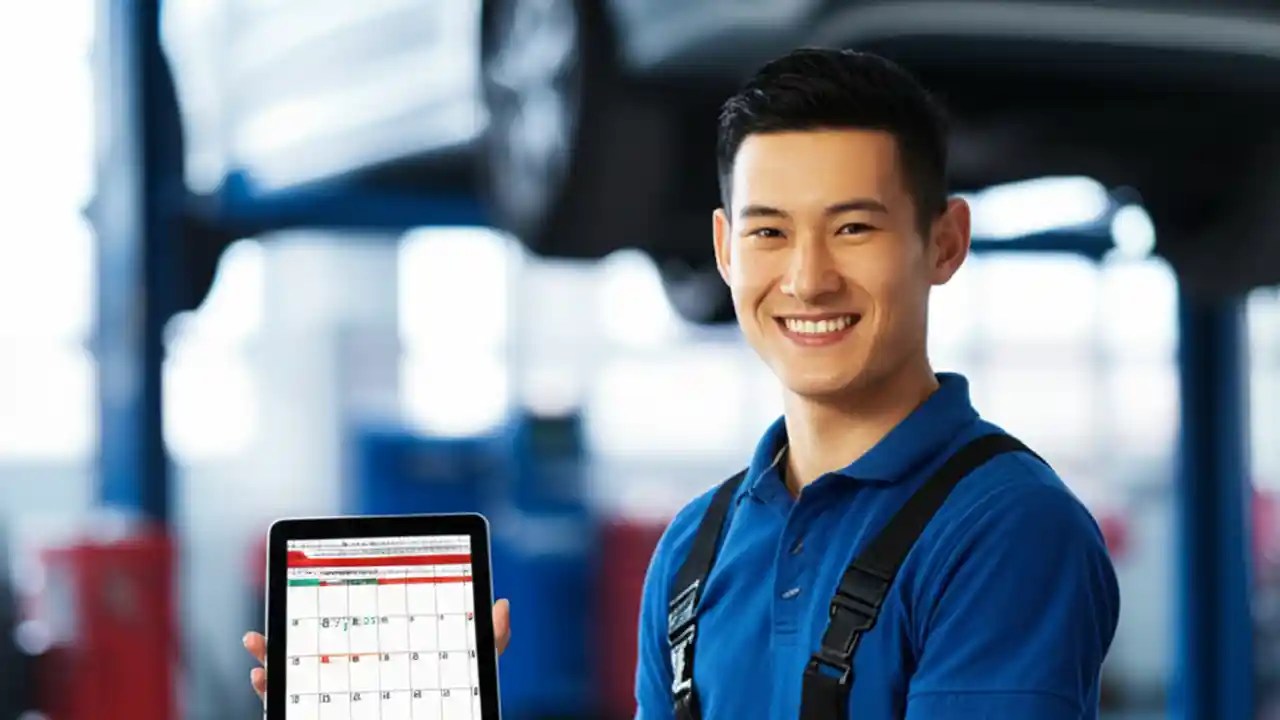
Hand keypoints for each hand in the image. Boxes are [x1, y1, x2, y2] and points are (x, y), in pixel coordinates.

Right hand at [245, 597, 511, 699]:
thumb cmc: (445, 710)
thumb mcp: (469, 678)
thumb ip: (489, 644)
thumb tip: (501, 604)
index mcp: (385, 659)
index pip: (357, 627)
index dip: (334, 605)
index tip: (315, 584)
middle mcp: (357, 676)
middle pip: (317, 644)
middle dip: (288, 628)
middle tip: (270, 618)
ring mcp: (338, 698)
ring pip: (294, 673)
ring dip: (270, 655)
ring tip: (258, 641)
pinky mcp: (322, 714)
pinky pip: (287, 705)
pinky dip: (271, 690)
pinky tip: (263, 677)